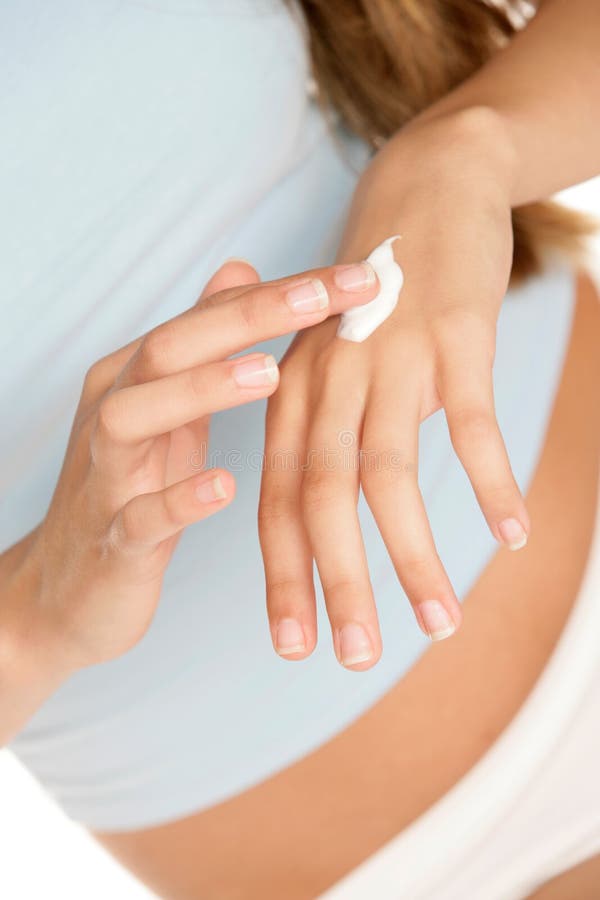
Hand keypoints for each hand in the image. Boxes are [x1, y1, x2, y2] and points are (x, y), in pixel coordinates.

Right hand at [11, 259, 378, 671]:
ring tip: (270, 373)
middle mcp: (112, 410)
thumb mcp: (171, 409)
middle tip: (322, 299)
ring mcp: (105, 474)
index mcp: (135, 376)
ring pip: (134, 416)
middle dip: (249, 318)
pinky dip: (180, 499)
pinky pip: (138, 515)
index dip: (280, 292)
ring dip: (202, 390)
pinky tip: (225, 486)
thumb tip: (242, 267)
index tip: (357, 277)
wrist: (65, 587)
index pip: (208, 316)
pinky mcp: (111, 540)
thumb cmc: (132, 487)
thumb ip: (204, 344)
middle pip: (170, 346)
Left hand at [259, 111, 529, 669]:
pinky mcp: (453, 333)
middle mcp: (330, 379)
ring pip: (392, 473)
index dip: (285, 576)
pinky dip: (491, 481)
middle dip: (339, 584)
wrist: (423, 186)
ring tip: (442, 624)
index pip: (279, 500)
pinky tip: (513, 533)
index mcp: (295, 392)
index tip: (295, 645)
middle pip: (322, 499)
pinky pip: (472, 422)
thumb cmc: (375, 289)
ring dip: (416, 554)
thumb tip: (341, 512)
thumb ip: (331, 430)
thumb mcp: (335, 358)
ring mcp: (391, 355)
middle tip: (357, 659)